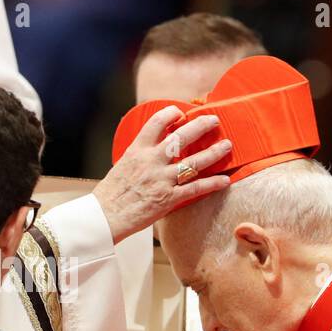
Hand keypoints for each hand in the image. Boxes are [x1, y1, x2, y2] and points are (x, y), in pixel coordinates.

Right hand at [93, 107, 232, 243]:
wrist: (105, 217)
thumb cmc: (110, 194)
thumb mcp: (122, 165)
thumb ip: (140, 155)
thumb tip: (154, 148)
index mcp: (137, 151)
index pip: (156, 123)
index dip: (171, 114)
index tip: (180, 113)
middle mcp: (151, 162)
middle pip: (181, 138)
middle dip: (201, 126)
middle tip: (214, 120)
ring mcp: (161, 180)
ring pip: (194, 162)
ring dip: (214, 152)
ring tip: (227, 145)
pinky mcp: (168, 199)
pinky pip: (195, 188)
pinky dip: (212, 183)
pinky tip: (224, 180)